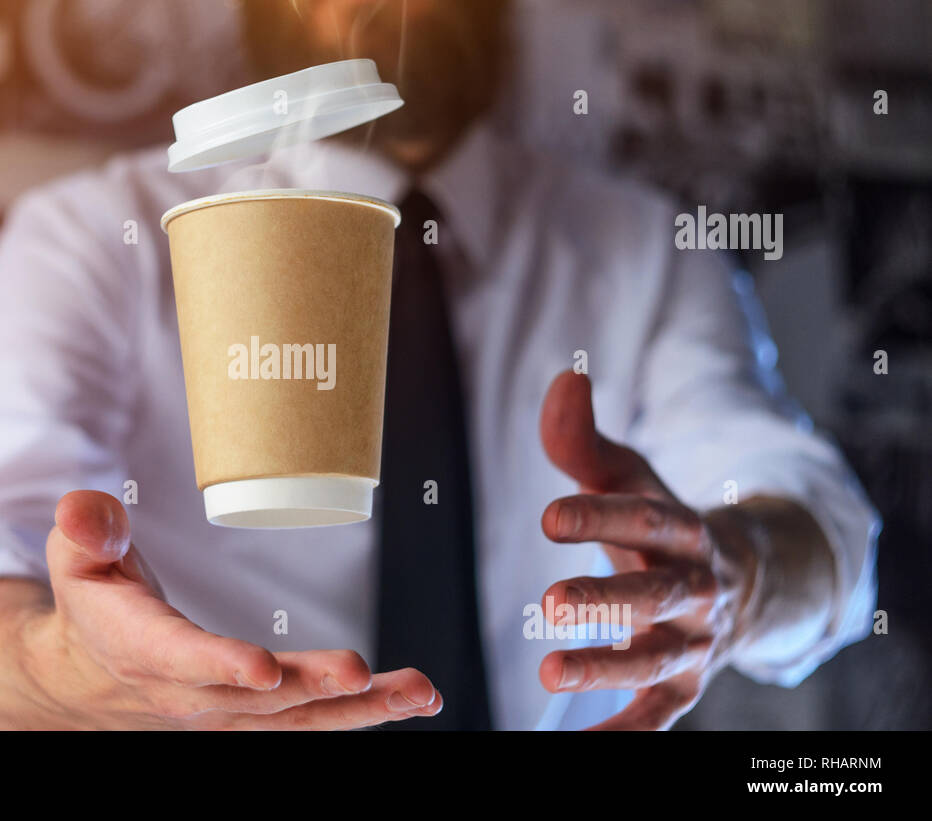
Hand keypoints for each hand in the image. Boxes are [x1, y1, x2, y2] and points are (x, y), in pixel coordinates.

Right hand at [0, 490, 441, 728]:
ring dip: (362, 708)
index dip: (220, 666)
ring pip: (298, 718)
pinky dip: (366, 712)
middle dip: (309, 685)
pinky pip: (314, 719)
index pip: (180, 660)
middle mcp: (189, 692)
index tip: (263, 670)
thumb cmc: (93, 600)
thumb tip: (83, 512)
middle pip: (255, 698)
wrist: (89, 673)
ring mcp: (228, 711)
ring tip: (419, 691)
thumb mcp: (73, 558)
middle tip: (357, 671)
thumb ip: (84, 532)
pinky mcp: (258, 714)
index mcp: (140, 648)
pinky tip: (415, 698)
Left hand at [534, 371, 763, 729]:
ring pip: (655, 656)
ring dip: (605, 666)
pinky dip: (627, 731)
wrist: (751, 580)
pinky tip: (581, 743)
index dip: (602, 515)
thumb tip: (563, 378)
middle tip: (547, 601)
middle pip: (654, 594)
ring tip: (547, 671)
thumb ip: (587, 441)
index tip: (550, 513)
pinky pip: (659, 713)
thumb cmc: (667, 524)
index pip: (647, 520)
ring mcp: (695, 640)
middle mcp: (698, 587)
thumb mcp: (632, 480)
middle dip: (604, 598)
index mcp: (686, 530)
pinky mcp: (686, 683)